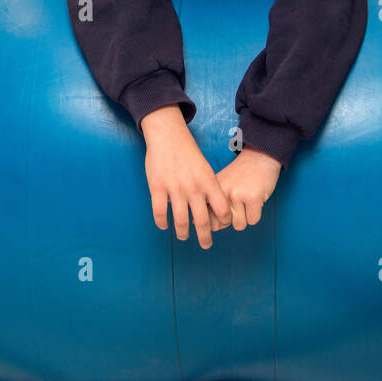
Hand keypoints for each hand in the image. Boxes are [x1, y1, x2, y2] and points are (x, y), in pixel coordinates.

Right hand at [141, 106, 231, 250]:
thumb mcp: (206, 168)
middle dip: (205, 237)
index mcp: (208, 182)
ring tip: (184, 237)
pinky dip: (162, 223)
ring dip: (183, 233)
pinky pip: (159, 213)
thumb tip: (215, 209)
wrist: (168, 136)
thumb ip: (210, 188)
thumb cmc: (188, 152)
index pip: (222, 210)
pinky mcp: (157, 188)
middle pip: (202, 221)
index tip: (221, 227)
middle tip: (206, 244)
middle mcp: (193, 188)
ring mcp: (174, 189)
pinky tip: (164, 226)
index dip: (224, 222)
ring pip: (181, 221)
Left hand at [210, 146, 281, 231]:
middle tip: (239, 202)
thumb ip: (212, 204)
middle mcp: (221, 192)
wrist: (260, 157)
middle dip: (233, 218)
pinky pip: (253, 221)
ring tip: (247, 200)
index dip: (218, 220)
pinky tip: (256, 198)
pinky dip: (257, 213)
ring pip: (239, 225)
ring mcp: (237, 195)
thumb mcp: (222, 185)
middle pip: (223, 225)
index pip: (208, 220)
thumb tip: (209, 228)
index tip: (225, 211)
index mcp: (212, 190)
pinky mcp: (253, 197)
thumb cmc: (241, 175)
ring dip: (246, 216)